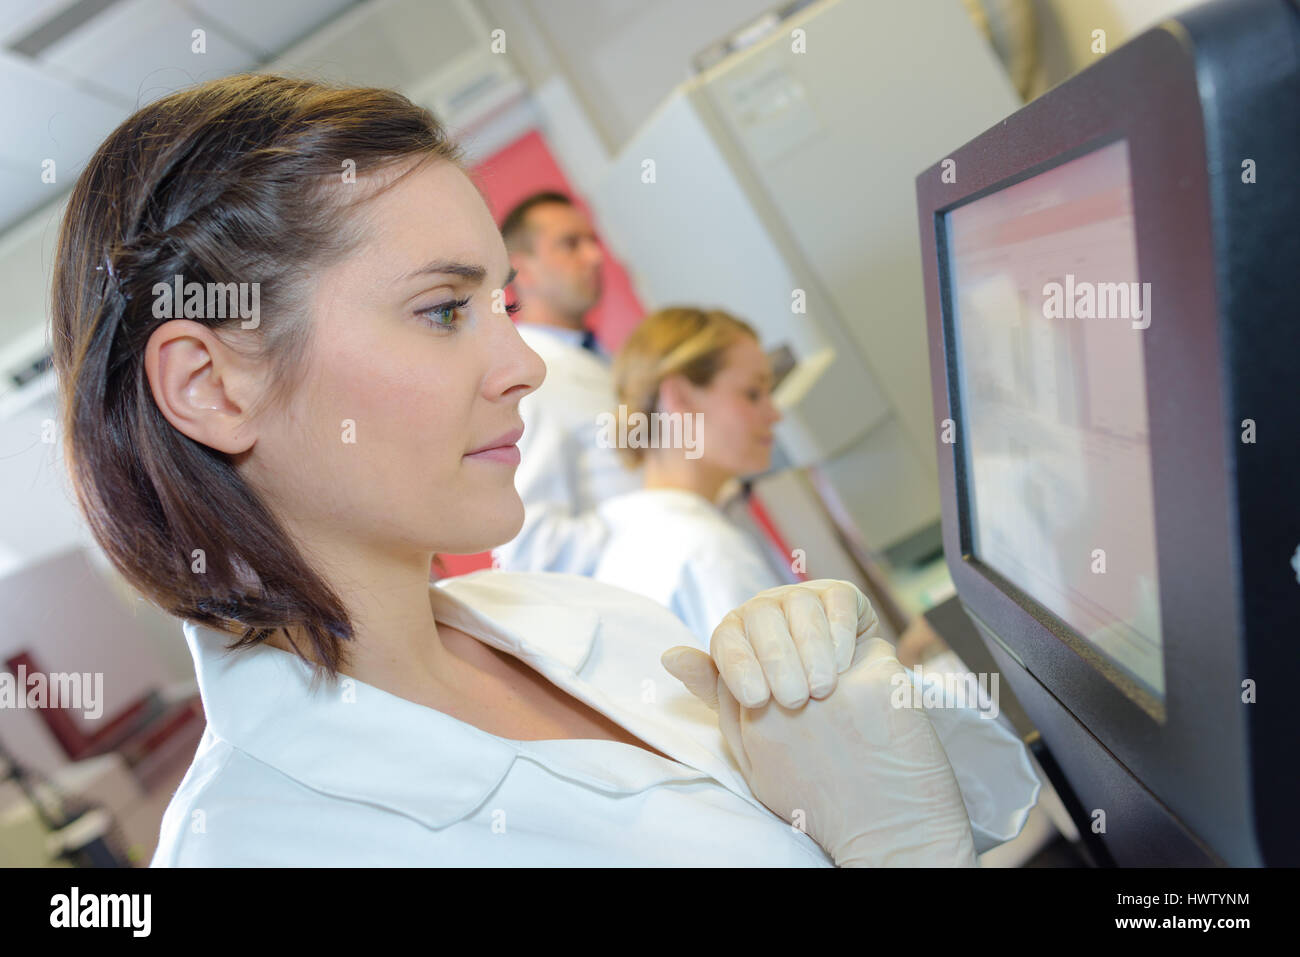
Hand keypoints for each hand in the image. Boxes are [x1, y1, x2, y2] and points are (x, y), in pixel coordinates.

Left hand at [661, 579, 873, 710]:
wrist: (840, 692)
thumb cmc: (782, 697)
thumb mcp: (743, 700)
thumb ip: (709, 683)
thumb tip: (668, 658)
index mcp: (734, 630)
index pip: (726, 639)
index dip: (737, 667)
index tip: (755, 701)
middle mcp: (765, 607)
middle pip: (763, 618)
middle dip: (777, 660)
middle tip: (793, 700)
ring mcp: (803, 595)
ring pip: (801, 608)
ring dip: (811, 650)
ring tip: (820, 689)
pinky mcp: (841, 593)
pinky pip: (838, 603)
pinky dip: (839, 633)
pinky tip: (843, 665)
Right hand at [661, 580, 977, 865]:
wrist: (890, 837)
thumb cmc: (819, 803)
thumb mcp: (753, 762)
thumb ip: (718, 702)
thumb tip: (670, 652)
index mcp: (752, 717)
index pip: (742, 648)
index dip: (769, 659)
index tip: (792, 688)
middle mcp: (786, 699)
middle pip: (783, 635)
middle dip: (805, 651)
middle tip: (831, 693)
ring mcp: (834, 689)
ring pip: (830, 635)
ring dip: (842, 656)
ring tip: (857, 702)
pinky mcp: (878, 684)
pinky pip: (875, 650)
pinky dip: (881, 672)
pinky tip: (886, 715)